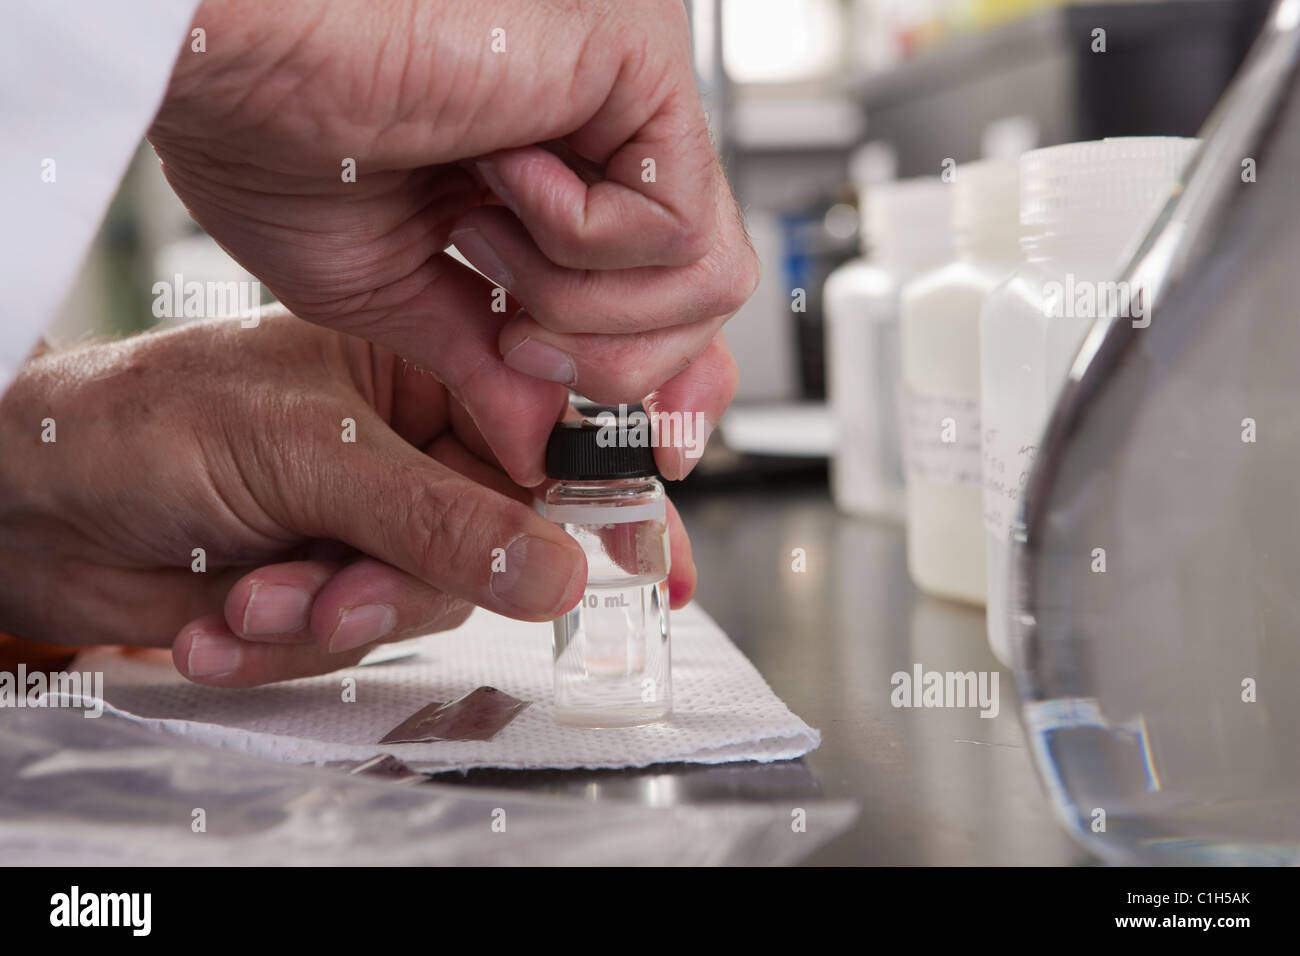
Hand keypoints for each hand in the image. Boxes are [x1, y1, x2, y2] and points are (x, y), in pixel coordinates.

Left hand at [0, 311, 697, 685]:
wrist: (36, 501)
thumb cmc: (151, 423)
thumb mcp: (310, 453)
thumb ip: (440, 518)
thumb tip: (558, 567)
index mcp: (426, 373)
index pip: (548, 437)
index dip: (598, 500)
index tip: (646, 559)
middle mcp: (411, 449)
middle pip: (495, 541)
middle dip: (414, 581)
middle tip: (343, 588)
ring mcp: (373, 523)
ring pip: (427, 604)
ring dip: (335, 616)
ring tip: (257, 599)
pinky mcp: (329, 588)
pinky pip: (357, 642)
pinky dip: (286, 646)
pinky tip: (223, 621)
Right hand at [148, 0, 753, 486]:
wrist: (228, 64)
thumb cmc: (274, 143)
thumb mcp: (395, 298)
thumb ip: (488, 368)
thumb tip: (544, 446)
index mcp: (562, 181)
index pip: (674, 296)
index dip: (673, 382)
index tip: (658, 455)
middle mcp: (614, 137)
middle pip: (706, 300)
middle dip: (617, 367)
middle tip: (515, 339)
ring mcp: (635, 100)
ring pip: (706, 276)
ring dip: (582, 306)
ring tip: (486, 238)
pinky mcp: (643, 63)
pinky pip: (676, 226)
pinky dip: (578, 243)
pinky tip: (500, 175)